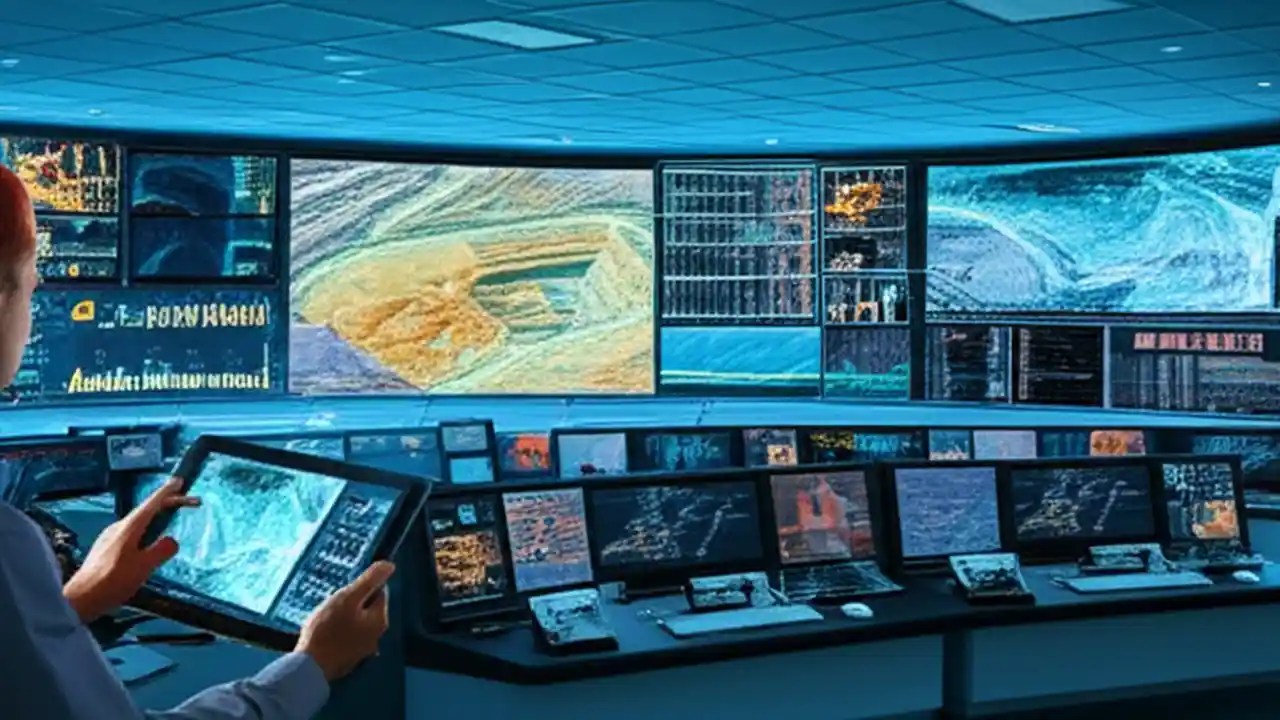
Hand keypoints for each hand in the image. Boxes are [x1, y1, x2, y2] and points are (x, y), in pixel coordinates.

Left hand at [63, 477, 199, 622]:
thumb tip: (171, 540)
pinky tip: (147, 544)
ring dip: (155, 518)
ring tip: (169, 522)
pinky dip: (145, 531)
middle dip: (166, 505)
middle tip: (186, 502)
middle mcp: (118, 528)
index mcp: (129, 528)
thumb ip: (161, 551)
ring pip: (137, 523)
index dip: (167, 493)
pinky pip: (130, 533)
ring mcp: (109, 537)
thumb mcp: (144, 566)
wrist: (80, 599)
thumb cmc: (113, 580)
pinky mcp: (105, 548)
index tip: (179, 481)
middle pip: (145, 511)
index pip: (151, 505)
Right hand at [296, 561, 394, 681]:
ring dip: (344, 618)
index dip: (361, 588)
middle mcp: (377, 637)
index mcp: (380, 620)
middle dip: (351, 603)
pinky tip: (324, 633)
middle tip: (332, 605)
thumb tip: (390, 565)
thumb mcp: (348, 598)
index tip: (344, 593)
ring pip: (356, 623)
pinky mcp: (348, 660)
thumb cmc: (327, 630)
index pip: (379, 593)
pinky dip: (338, 633)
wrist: (309, 668)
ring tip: (325, 619)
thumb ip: (369, 581)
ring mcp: (363, 651)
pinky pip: (347, 638)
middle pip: (368, 609)